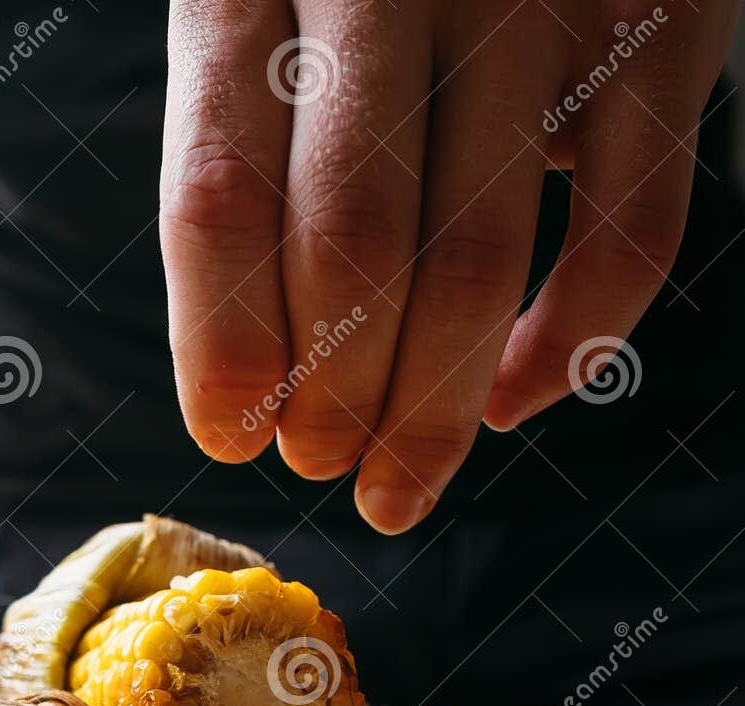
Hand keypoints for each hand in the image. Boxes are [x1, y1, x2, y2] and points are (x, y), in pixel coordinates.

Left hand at [161, 0, 737, 530]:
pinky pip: (629, 233)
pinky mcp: (664, 28)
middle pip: (354, 247)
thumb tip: (254, 390)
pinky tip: (510, 402)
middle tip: (320, 464)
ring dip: (430, 409)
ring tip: (395, 480)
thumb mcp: (267, 16)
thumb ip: (252, 165)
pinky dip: (568, 348)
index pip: (221, 190)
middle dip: (332, 397)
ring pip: (478, 262)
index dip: (222, 344)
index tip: (231, 437)